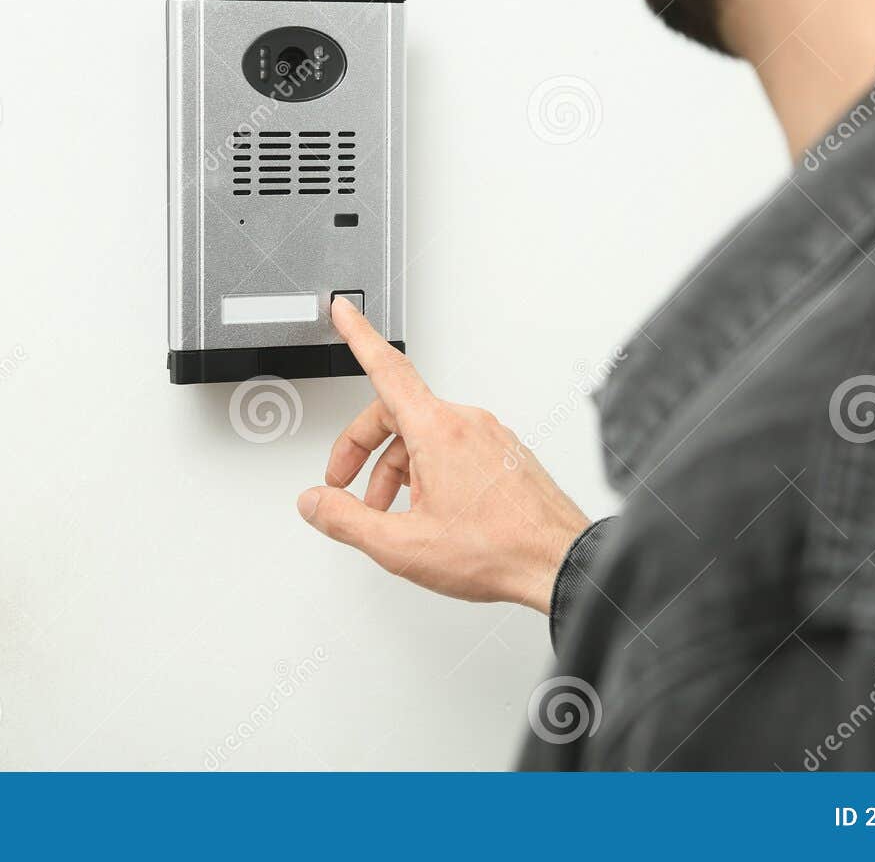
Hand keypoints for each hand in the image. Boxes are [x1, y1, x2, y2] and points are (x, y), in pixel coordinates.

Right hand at [296, 296, 591, 613]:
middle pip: (397, 412)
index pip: (386, 368)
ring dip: (396, 467)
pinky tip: (428, 509)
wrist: (558, 564)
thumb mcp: (402, 545)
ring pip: (426, 435)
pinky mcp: (504, 454)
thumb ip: (347, 520)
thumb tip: (316, 502)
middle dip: (362, 447)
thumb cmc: (498, 550)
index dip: (357, 335)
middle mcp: (466, 423)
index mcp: (438, 431)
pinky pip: (454, 447)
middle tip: (343, 482)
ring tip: (389, 512)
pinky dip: (428, 470)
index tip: (344, 310)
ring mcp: (489, 437)